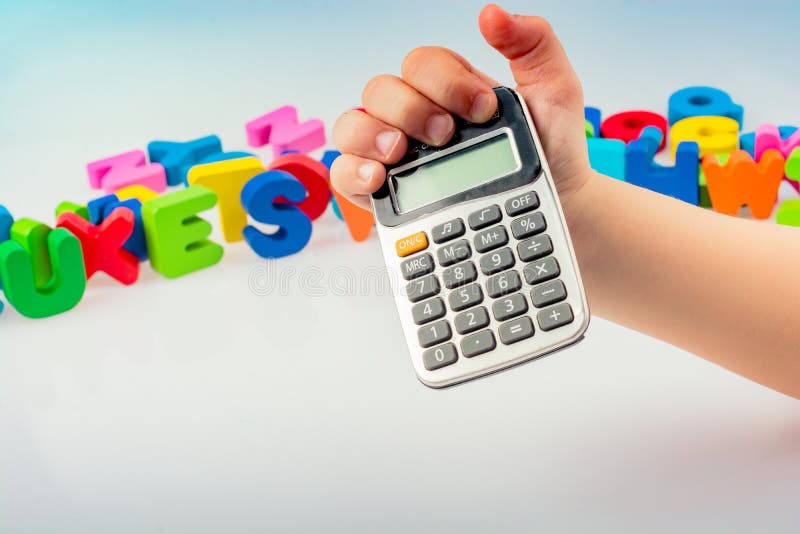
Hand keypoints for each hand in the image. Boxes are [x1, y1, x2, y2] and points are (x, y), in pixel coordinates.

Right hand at [331, 3, 590, 215]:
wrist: (555, 207)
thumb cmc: (550, 150)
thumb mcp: (555, 90)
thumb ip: (533, 43)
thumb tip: (490, 15)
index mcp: (447, 89)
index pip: (422, 64)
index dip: (446, 82)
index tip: (483, 111)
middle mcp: (414, 117)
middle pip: (380, 91)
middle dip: (411, 109)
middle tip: (446, 136)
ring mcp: (394, 155)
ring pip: (351, 127)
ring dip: (370, 135)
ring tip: (399, 152)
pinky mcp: (383, 195)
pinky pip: (343, 175)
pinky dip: (352, 173)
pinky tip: (378, 179)